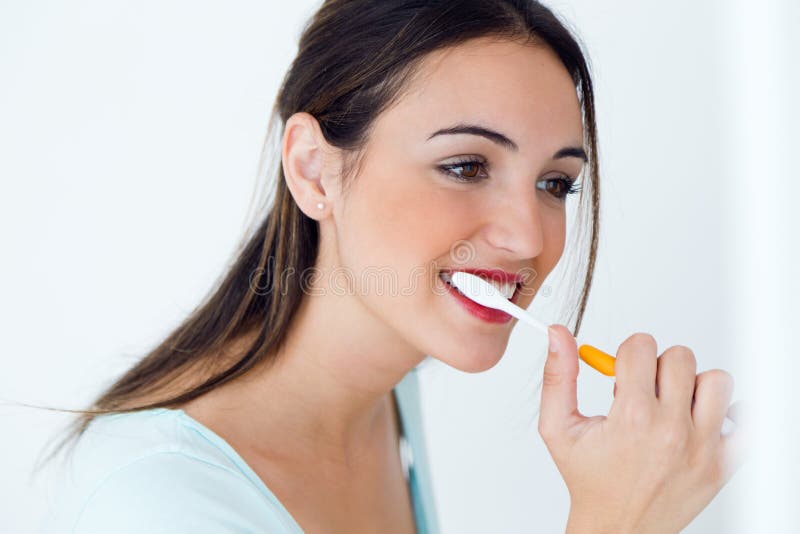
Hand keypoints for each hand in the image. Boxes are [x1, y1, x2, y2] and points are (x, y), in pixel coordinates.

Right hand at [538, 325, 746, 533]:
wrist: (617, 529)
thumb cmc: (589, 480)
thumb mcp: (558, 427)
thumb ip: (558, 376)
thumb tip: (558, 334)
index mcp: (633, 417)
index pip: (642, 346)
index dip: (628, 355)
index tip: (624, 374)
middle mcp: (672, 430)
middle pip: (680, 358)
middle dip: (658, 368)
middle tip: (645, 392)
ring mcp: (704, 447)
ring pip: (716, 381)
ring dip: (694, 387)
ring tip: (673, 406)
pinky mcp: (724, 463)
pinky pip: (749, 421)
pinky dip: (732, 415)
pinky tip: (703, 421)